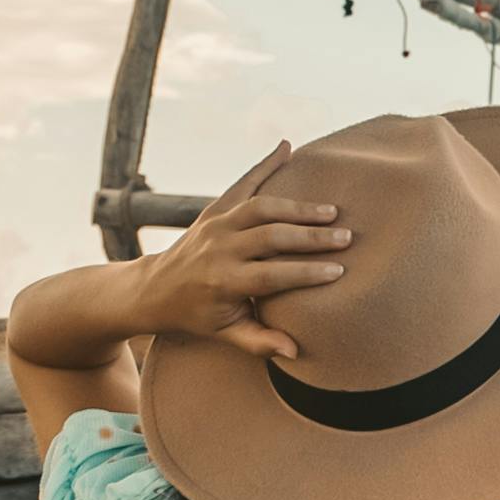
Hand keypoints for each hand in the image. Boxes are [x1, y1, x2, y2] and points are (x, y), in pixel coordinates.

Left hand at [133, 143, 353, 362]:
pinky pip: (242, 182)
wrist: (153, 288)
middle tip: (346, 237)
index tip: (338, 271)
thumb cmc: (195, 315)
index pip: (271, 276)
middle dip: (311, 237)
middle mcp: (219, 249)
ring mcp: (216, 224)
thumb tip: (295, 352)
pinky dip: (264, 164)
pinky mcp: (214, 209)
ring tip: (331, 211)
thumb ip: (259, 342)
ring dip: (298, 207)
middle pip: (271, 237)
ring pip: (261, 208)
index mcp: (222, 282)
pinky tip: (287, 147)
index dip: (305, 273)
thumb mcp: (224, 334)